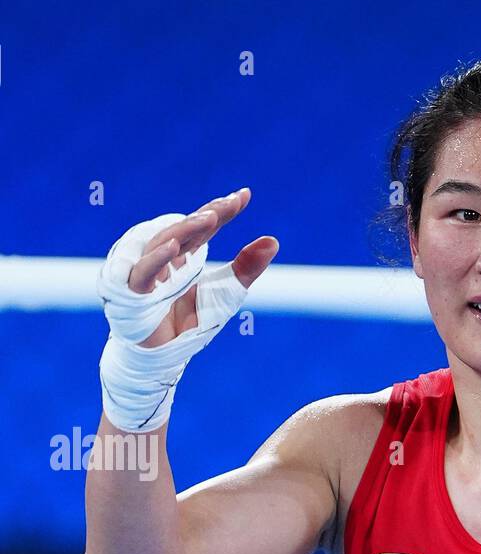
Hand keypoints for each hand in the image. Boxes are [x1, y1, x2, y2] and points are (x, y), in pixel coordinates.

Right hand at [129, 187, 277, 346]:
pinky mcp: (134, 292)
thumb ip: (246, 268)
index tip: (244, 195)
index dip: (221, 211)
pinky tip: (177, 247)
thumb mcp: (227, 293)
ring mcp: (146, 272)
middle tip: (231, 203)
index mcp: (182, 255)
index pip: (202, 227)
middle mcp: (162, 257)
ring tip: (211, 218)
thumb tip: (273, 240)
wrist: (164, 357)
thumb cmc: (190, 324)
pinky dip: (157, 259)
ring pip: (162, 242)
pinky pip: (143, 272)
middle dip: (208, 215)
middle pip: (183, 229)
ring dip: (186, 229)